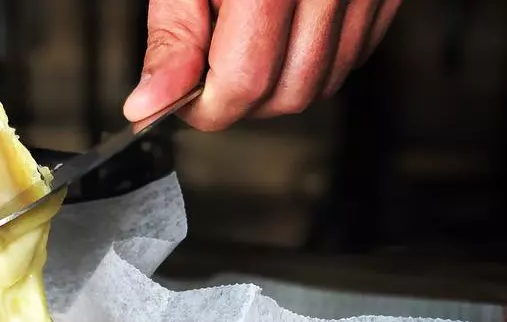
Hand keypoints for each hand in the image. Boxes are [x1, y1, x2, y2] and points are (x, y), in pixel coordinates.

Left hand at [123, 0, 401, 130]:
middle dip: (239, 101)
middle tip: (203, 75)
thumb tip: (151, 103)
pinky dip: (315, 59)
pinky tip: (282, 30)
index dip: (204, 107)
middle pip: (290, 92)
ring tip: (241, 41)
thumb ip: (174, 33)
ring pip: (326, 81)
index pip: (245, 80)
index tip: (177, 101)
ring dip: (276, 85)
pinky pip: (355, 51)